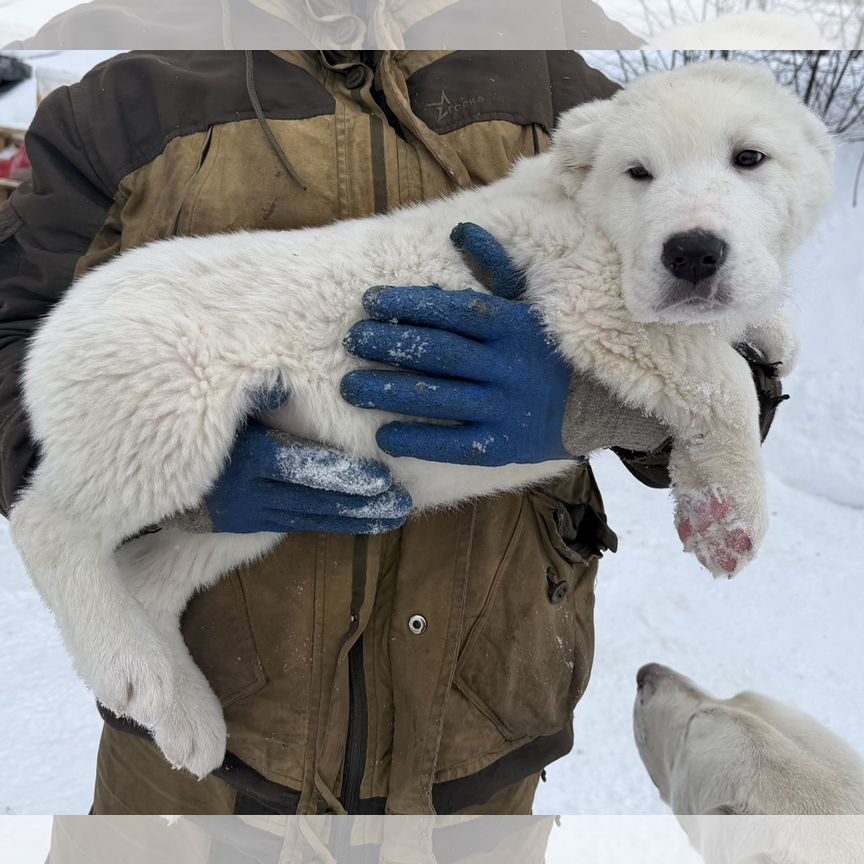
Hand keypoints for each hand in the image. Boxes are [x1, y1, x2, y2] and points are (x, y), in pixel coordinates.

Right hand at [198, 390, 411, 533]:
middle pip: (315, 498)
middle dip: (361, 503)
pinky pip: (298, 524)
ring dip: (354, 519)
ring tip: (395, 517)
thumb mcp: (221, 404)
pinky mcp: (252, 524)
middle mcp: (253, 490)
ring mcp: (253, 512)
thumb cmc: (193, 426)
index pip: (301, 467)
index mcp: (247, 456)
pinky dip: (331, 523)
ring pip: (311, 518)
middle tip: (403, 504)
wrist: (147, 473)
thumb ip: (255, 394)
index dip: (342, 474)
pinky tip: (362, 523)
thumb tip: (287, 388)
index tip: (381, 478)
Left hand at [340, 223, 576, 466]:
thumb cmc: (548, 349)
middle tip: (352, 341)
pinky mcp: (503, 447)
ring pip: (439, 398)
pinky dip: (418, 440)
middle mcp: (509, 366)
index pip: (455, 311)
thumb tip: (461, 230)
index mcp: (514, 326)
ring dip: (390, 393)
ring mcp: (506, 409)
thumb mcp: (528, 304)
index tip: (370, 302)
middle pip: (439, 353)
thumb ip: (495, 268)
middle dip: (390, 345)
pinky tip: (384, 436)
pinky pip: (454, 444)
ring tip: (351, 387)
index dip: (409, 305)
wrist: (597, 405)